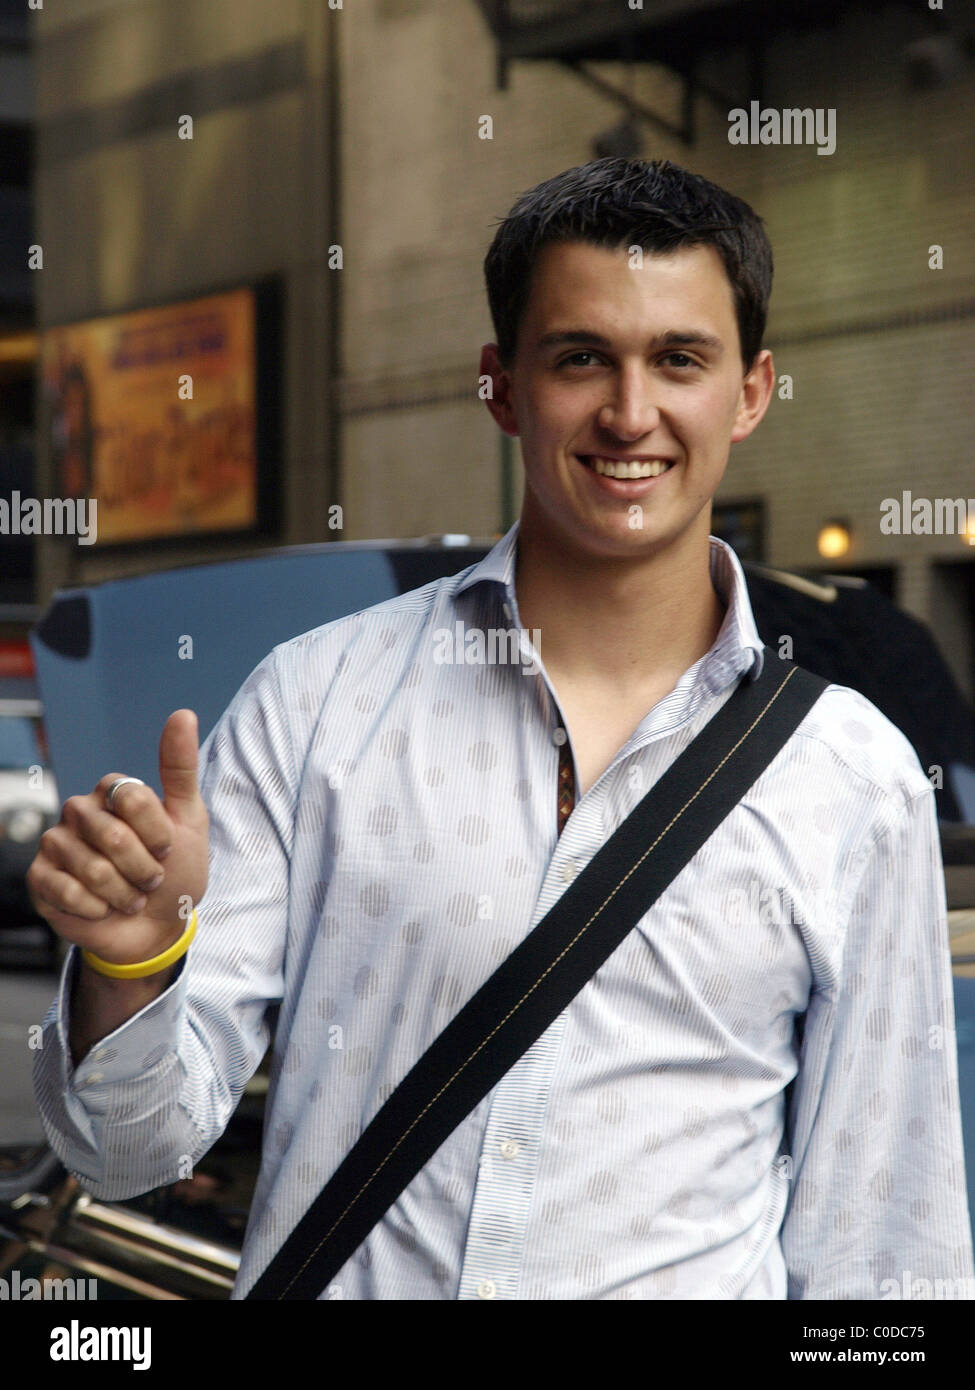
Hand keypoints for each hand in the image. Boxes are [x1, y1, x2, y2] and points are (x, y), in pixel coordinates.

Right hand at [27, 710, 208, 965]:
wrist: (155, 927)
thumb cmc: (174, 871)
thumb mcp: (189, 819)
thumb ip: (180, 768)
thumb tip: (182, 713)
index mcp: (112, 791)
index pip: (134, 797)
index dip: (159, 834)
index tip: (167, 848)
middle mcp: (80, 810)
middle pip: (115, 837)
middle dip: (144, 870)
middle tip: (149, 880)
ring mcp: (56, 842)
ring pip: (94, 869)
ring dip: (124, 893)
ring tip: (129, 896)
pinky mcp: (40, 876)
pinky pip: (68, 891)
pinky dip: (97, 908)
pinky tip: (102, 908)